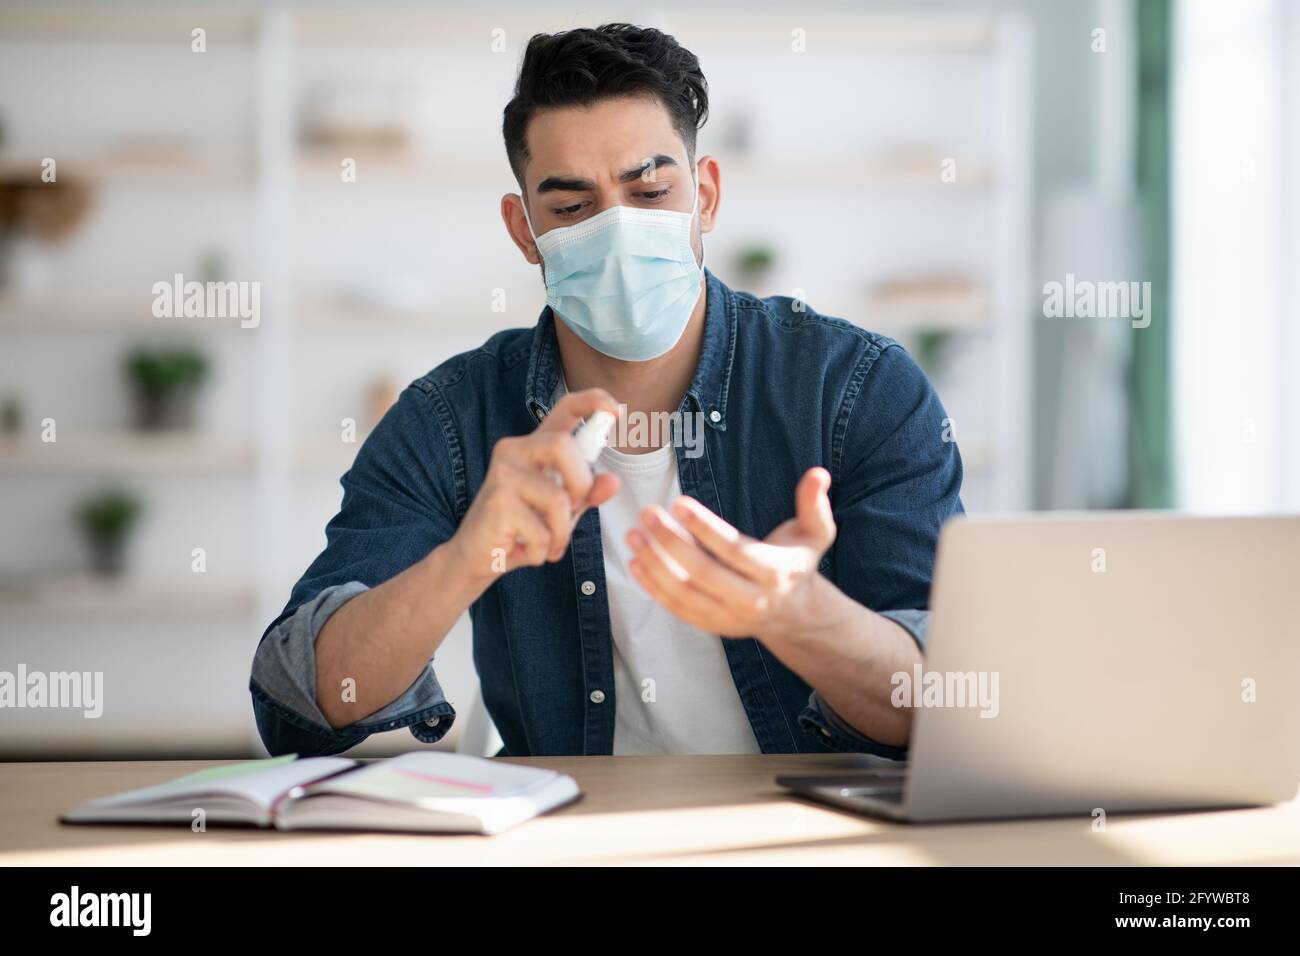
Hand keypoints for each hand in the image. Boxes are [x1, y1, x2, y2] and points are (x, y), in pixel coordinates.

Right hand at [450, 388, 620, 583]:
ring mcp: (502, 473)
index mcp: (535, 445)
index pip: (565, 408)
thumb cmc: (522, 528)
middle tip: (572, 511)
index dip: (593, 402)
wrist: (477, 557)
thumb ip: (588, 493)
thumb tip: (613, 481)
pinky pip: (542, 531)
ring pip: (558, 498)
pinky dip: (543, 550)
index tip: (616, 411)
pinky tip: (526, 551)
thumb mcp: (564, 509)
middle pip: (563, 445)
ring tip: (548, 544)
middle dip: (581, 484)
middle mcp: (515, 449)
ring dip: (561, 532)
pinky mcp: (497, 501)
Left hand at [626, 466, 836, 641]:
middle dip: (670, 542)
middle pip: (702, 573)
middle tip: (647, 514)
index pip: (734, 550)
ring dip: (654, 563)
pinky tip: (636, 562)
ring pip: (684, 593)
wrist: (795, 614)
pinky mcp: (711, 625)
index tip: (679, 503)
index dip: (705, 527)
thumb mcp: (816, 534)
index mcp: (774, 573)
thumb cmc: (797, 562)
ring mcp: (728, 617)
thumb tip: (818, 474)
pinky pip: (676, 608)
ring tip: (634, 535)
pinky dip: (653, 586)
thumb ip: (815, 504)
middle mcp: (751, 600)